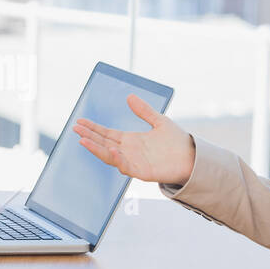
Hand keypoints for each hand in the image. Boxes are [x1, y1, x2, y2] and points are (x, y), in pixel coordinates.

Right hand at [73, 94, 195, 185]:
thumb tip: (130, 96)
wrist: (193, 157)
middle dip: (89, 136)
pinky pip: (126, 167)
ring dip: (96, 149)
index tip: (80, 122)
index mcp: (131, 140)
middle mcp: (129, 151)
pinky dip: (118, 159)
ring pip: (110, 156)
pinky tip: (112, 150)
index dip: (93, 128)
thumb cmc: (177, 142)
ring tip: (83, 140)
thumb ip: (144, 110)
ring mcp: (134, 162)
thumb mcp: (159, 121)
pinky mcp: (142, 172)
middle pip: (104, 143)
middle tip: (75, 128)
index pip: (107, 134)